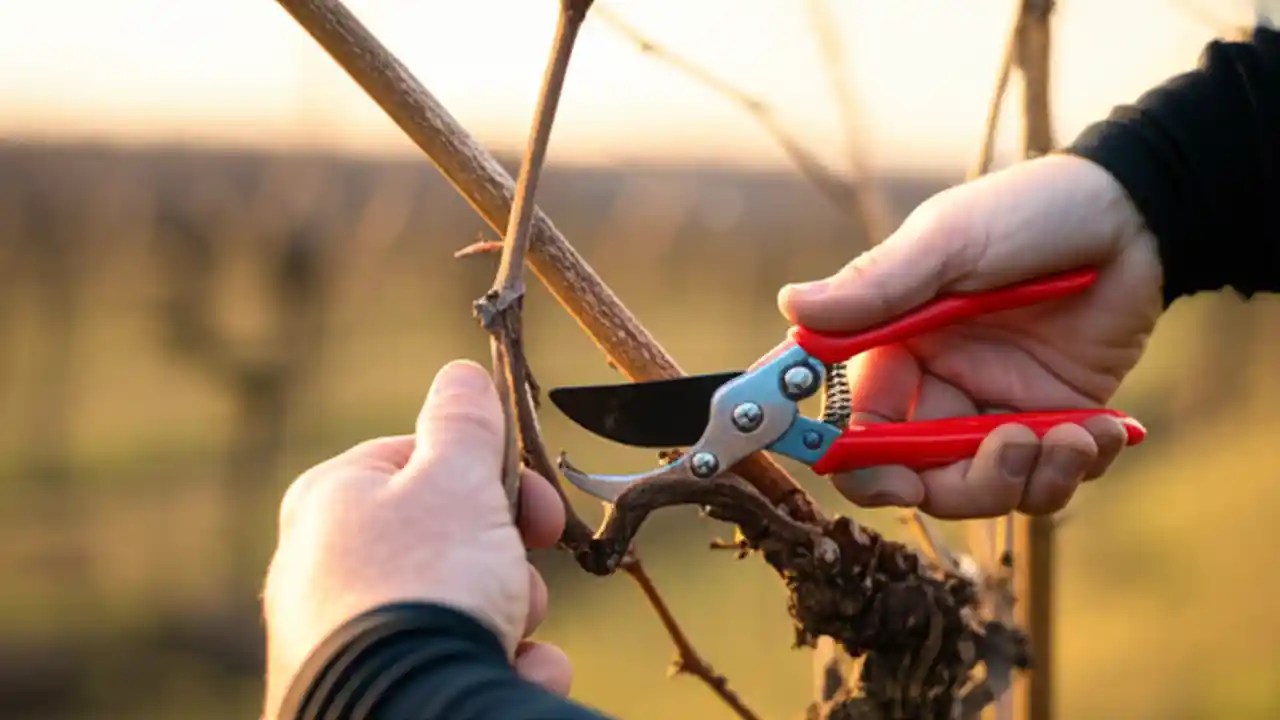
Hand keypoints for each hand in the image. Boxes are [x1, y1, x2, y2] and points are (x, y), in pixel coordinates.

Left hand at [262, 360, 570, 716]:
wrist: (402, 707)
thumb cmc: (428, 578)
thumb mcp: (456, 477)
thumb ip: (463, 421)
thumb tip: (461, 374)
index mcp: (332, 499)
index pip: (420, 460)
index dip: (492, 474)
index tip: (538, 502)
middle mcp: (323, 567)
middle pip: (447, 537)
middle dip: (506, 554)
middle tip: (527, 567)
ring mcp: (342, 637)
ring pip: (458, 604)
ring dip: (511, 614)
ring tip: (512, 632)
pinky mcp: (370, 690)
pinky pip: (447, 661)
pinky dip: (493, 665)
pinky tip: (510, 672)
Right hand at [778, 154, 1162, 518]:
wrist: (1137, 214)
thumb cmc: (1031, 212)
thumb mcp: (950, 241)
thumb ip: (878, 285)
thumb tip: (791, 306)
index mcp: (898, 347)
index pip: (861, 426)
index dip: (867, 463)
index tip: (895, 479)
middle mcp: (940, 386)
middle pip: (922, 475)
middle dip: (964, 483)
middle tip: (1008, 450)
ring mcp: (997, 407)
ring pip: (987, 488)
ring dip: (1027, 479)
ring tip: (1072, 437)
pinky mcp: (1056, 421)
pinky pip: (1052, 479)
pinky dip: (1078, 469)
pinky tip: (1103, 432)